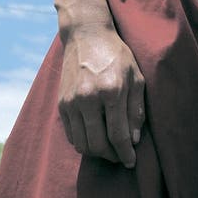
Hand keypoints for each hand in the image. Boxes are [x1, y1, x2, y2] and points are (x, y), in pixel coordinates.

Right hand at [58, 26, 144, 167]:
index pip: (118, 135)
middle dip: (111, 156)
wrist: (87, 35)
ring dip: (96, 152)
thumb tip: (134, 139)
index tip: (131, 161)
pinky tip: (94, 136)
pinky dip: (83, 142)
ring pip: (82, 144)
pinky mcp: (61, 103)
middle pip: (98, 145)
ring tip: (108, 148)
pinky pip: (71, 135)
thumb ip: (136, 109)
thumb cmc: (116, 55)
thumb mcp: (136, 76)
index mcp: (111, 90)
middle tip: (120, 156)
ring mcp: (72, 101)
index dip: (126, 153)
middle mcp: (89, 98)